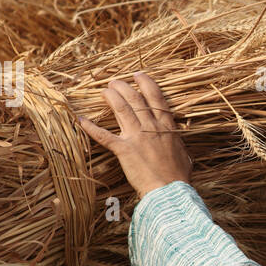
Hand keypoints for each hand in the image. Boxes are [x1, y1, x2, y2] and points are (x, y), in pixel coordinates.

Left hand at [77, 72, 191, 198]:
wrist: (170, 190)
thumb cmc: (179, 176)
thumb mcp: (185, 154)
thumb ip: (178, 144)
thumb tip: (179, 144)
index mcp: (166, 126)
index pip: (155, 98)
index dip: (146, 83)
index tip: (138, 75)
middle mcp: (151, 127)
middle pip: (135, 99)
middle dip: (124, 87)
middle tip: (115, 82)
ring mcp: (137, 137)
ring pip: (121, 109)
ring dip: (111, 97)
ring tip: (104, 90)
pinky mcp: (124, 150)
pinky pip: (104, 136)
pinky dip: (91, 128)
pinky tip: (81, 120)